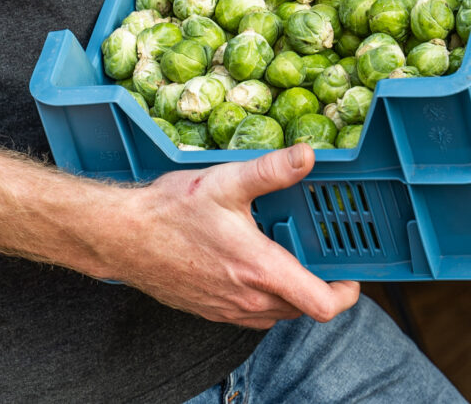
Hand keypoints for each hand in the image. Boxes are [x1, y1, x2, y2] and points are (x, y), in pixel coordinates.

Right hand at [105, 145, 363, 329]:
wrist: (122, 237)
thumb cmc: (170, 212)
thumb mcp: (226, 181)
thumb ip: (271, 171)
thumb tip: (307, 156)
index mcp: (260, 270)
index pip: (323, 305)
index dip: (346, 292)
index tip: (349, 273)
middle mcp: (249, 299)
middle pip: (303, 308)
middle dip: (316, 284)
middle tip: (314, 252)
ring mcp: (229, 309)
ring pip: (278, 313)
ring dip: (288, 291)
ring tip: (281, 254)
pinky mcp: (211, 311)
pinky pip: (252, 314)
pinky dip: (262, 295)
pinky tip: (247, 264)